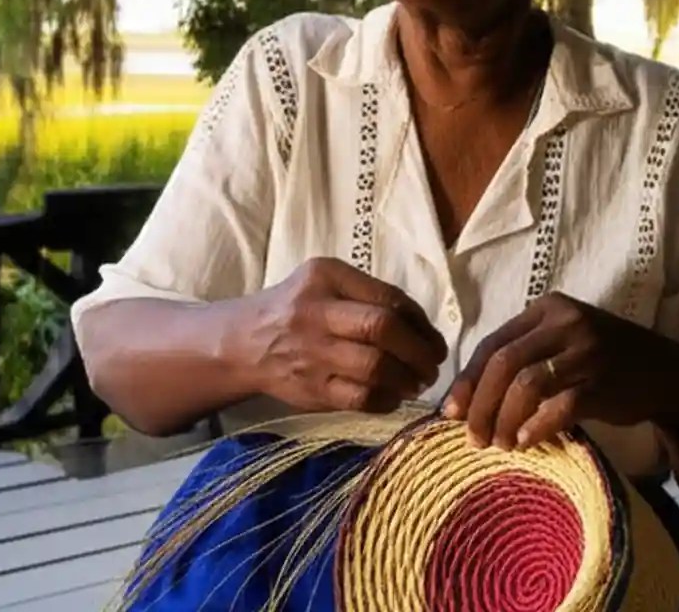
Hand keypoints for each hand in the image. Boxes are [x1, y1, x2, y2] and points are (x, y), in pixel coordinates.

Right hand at [236, 258, 447, 413]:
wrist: (245, 342)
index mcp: (326, 278)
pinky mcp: (311, 390)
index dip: (421, 322)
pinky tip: (393, 396)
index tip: (433, 338)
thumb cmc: (298, 308)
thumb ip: (368, 295)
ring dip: (408, 379)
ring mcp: (312, 354)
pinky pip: (360, 399)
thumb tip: (422, 326)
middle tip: (433, 364)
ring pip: (375, 368)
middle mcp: (317, 312)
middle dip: (420, 350)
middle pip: (381, 329)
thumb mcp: (325, 283)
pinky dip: (387, 400)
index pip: (388, 298)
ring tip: (418, 382)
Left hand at [442, 292, 666, 449]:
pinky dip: (536, 427)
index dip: (467, 381)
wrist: (667, 373)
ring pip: (526, 385)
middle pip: (503, 364)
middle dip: (481, 405)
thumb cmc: (601, 362)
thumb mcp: (560, 344)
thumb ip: (519, 360)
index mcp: (547, 309)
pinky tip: (526, 443)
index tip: (451, 413)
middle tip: (473, 438)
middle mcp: (566, 322)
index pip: (492, 344)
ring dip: (504, 420)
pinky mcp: (604, 382)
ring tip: (499, 444)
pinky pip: (559, 407)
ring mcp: (587, 351)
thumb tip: (463, 402)